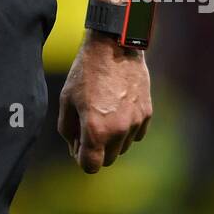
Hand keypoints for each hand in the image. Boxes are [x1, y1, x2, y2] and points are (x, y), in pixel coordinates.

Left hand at [57, 32, 151, 172]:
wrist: (114, 47)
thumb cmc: (86, 71)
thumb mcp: (66, 100)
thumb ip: (68, 130)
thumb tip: (75, 149)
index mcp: (95, 130)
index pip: (90, 166)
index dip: (81, 158)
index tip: (79, 146)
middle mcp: (118, 131)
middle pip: (108, 160)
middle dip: (96, 150)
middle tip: (88, 128)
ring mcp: (135, 123)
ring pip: (122, 148)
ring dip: (112, 140)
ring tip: (103, 115)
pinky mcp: (146, 114)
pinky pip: (136, 134)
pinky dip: (127, 130)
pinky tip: (118, 111)